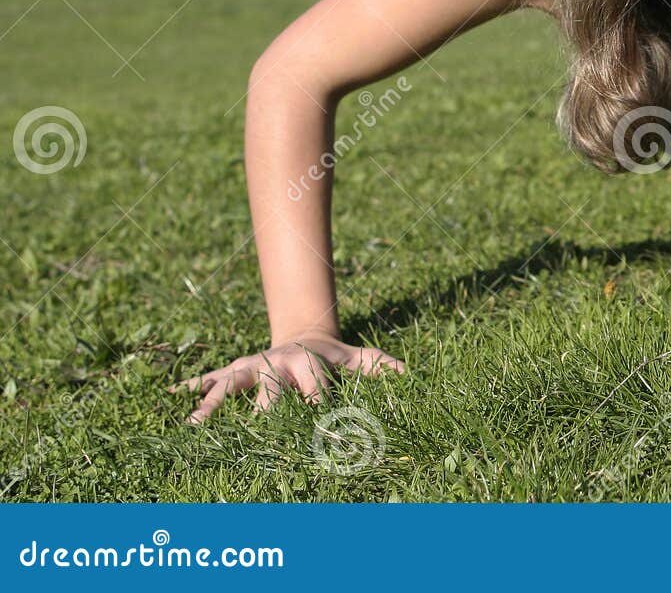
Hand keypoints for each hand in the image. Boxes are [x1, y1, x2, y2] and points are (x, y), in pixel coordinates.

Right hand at [168, 332, 405, 423]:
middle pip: (269, 389)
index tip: (319, 423)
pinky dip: (189, 385)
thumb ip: (379, 366)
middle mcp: (275, 364)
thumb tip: (406, 374)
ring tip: (192, 424)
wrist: (305, 335)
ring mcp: (251, 366)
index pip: (314, 387)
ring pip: (229, 384)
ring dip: (212, 403)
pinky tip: (169, 394)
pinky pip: (208, 378)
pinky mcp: (233, 369)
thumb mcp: (358, 358)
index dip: (318, 402)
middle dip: (264, 409)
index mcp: (307, 364)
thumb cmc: (334, 357)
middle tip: (256, 430)